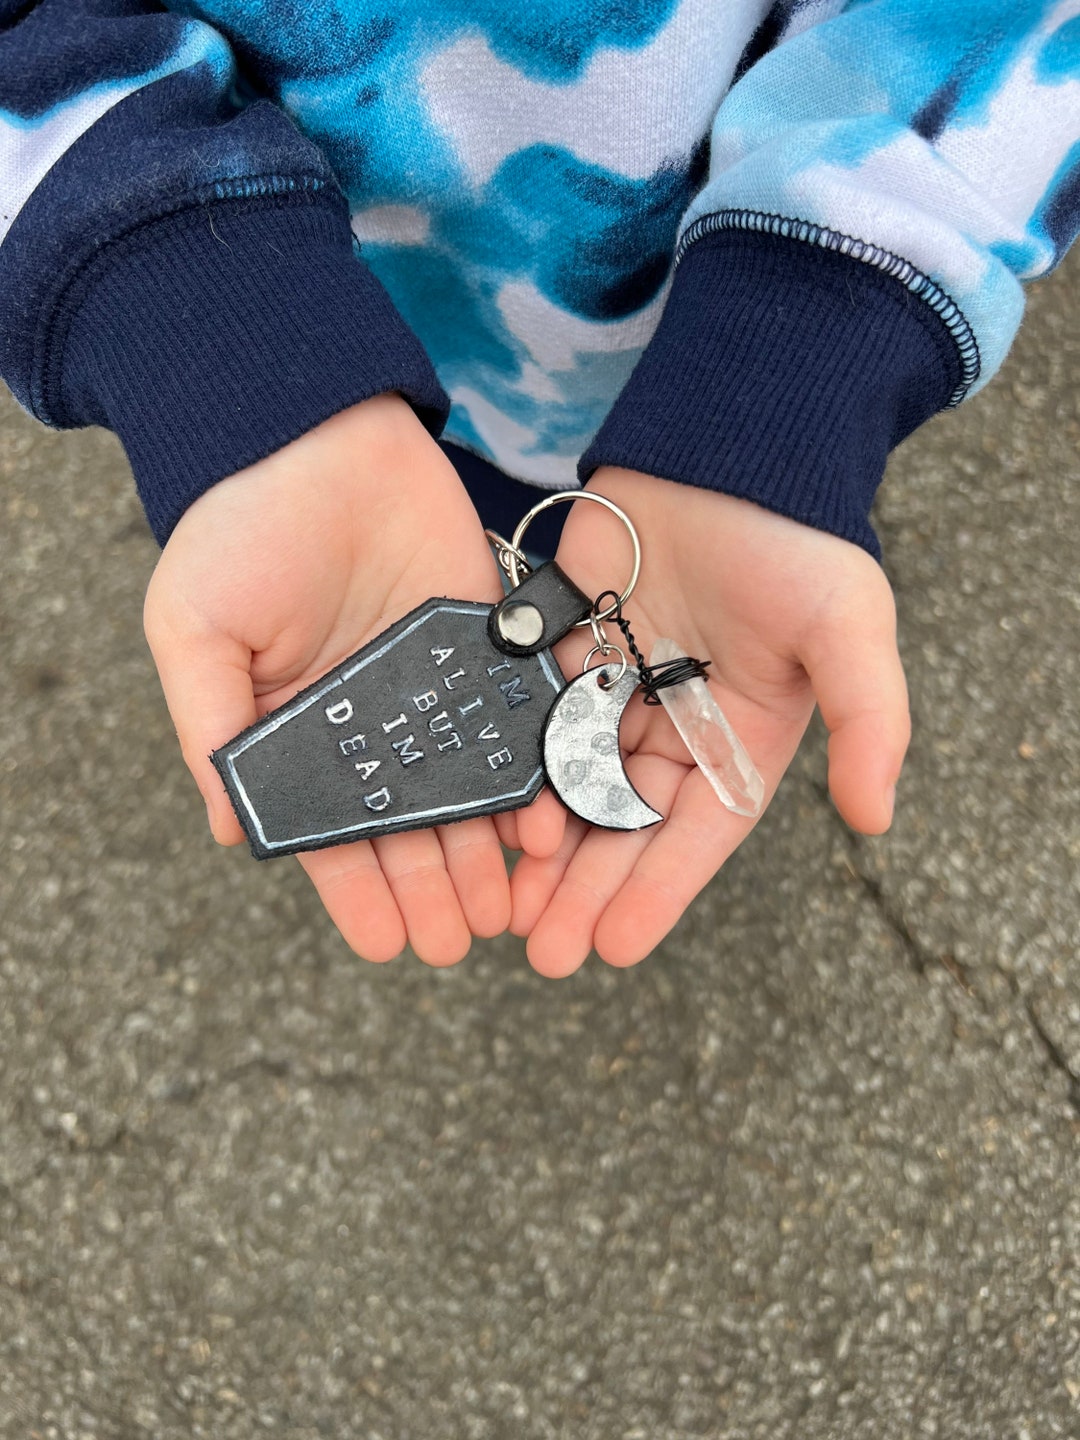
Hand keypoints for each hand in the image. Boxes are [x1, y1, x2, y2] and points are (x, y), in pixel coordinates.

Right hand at [144, 394, 564, 964]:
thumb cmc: (242, 527)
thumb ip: (212, 726)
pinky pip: (513, 725)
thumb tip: (231, 829)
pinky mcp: (489, 647)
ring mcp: (435, 688)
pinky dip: (529, 776)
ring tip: (506, 911)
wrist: (318, 430)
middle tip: (459, 943)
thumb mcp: (196, 627)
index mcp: (301, 728)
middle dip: (432, 888)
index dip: (357, 889)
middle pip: (408, 823)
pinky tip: (542, 829)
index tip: (387, 944)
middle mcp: (373, 722)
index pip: (332, 830)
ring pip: (466, 789)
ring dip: (483, 855)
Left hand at [510, 467, 909, 976]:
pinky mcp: (566, 645)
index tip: (614, 948)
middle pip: (623, 823)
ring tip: (506, 905)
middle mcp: (677, 723)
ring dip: (541, 845)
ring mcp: (617, 686)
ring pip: (569, 782)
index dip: (656, 891)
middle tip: (543, 952)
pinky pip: (531, 717)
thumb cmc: (796, 538)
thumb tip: (878, 820)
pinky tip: (481, 812)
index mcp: (741, 736)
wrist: (723, 445)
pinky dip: (510, 764)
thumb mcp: (847, 630)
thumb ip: (868, 722)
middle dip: (586, 888)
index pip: (696, 832)